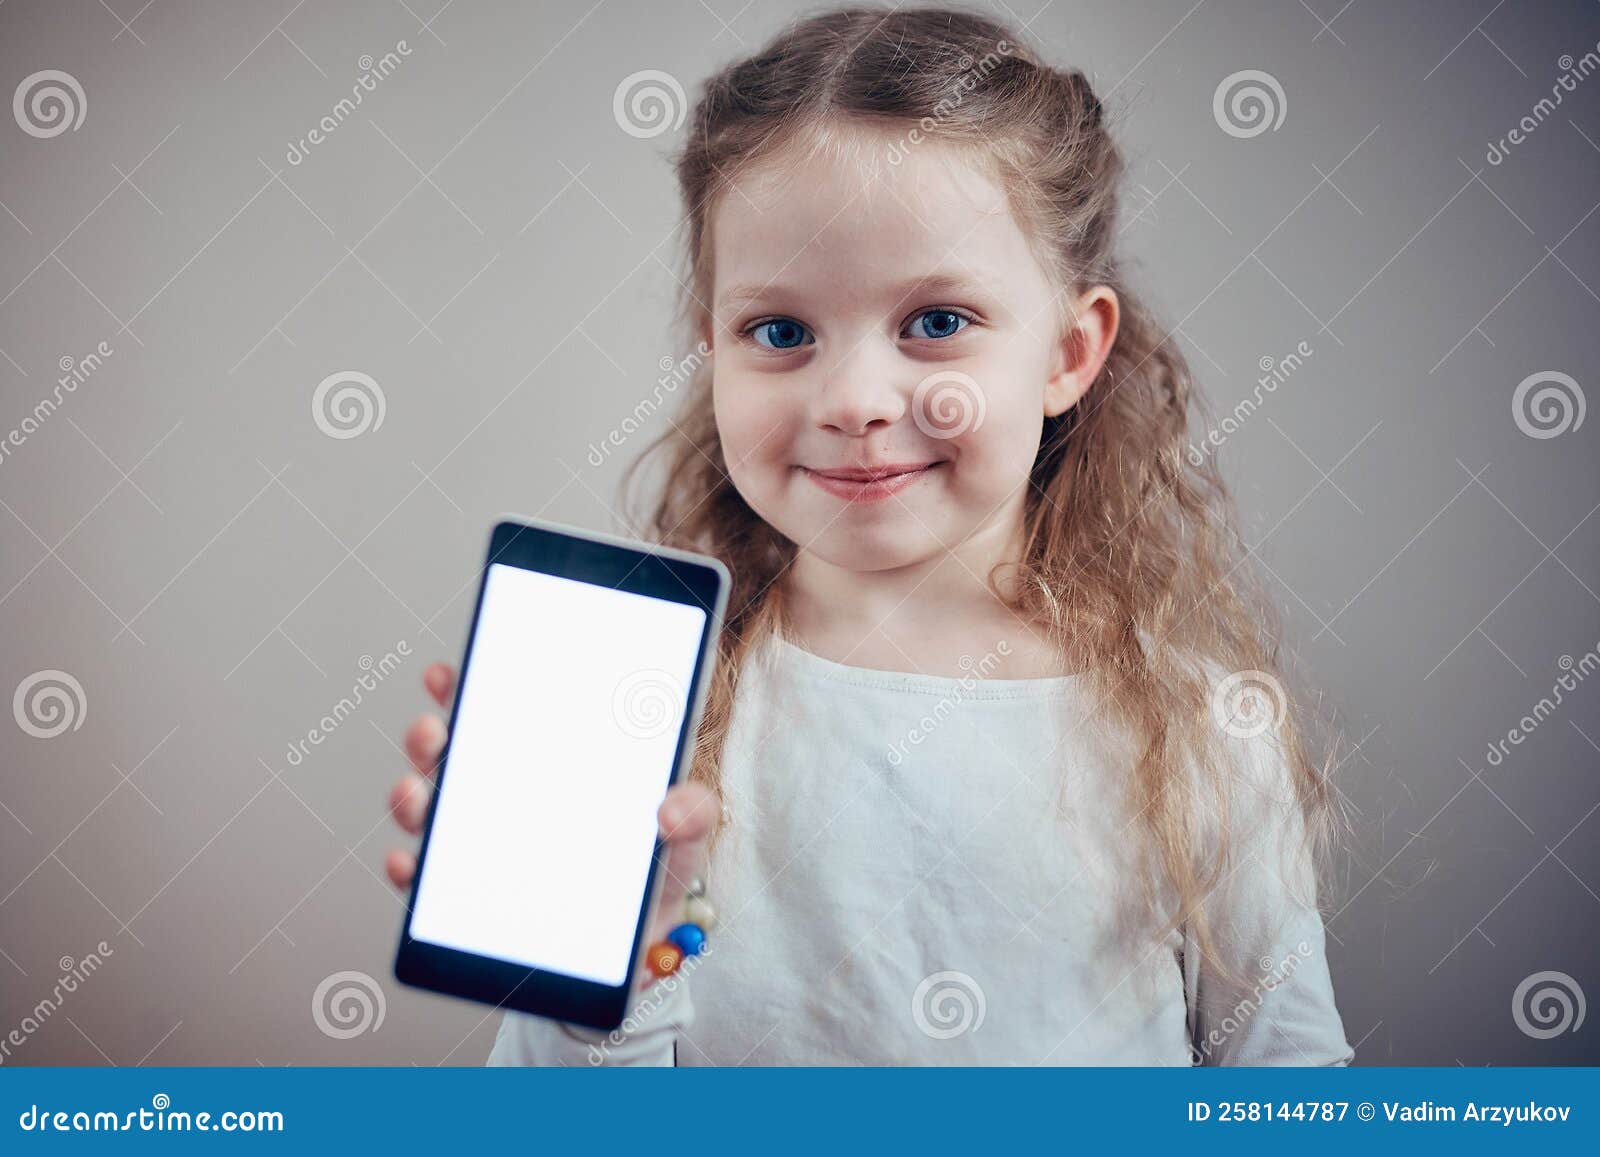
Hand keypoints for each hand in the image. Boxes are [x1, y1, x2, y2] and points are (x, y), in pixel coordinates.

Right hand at [384, 661, 718, 989]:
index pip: (501, 712)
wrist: (648, 942)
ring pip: (429, 814)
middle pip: (450, 756)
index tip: (446, 674)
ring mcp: (483, 846)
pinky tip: (410, 865)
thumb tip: (668, 810)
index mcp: (551, 761)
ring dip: (411, 800)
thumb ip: (693, 810)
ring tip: (417, 794)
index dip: (467, 686)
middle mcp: (505, 796)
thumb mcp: (688, 830)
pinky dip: (412, 871)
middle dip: (430, 738)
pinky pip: (429, 885)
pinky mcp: (473, 900)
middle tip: (435, 732)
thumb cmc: (658, 868)